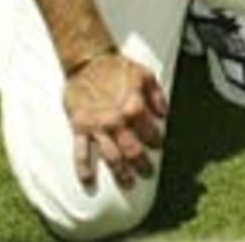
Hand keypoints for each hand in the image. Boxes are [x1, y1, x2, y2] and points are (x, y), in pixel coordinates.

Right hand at [64, 52, 166, 189]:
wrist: (88, 61)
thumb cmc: (118, 66)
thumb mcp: (146, 75)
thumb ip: (157, 96)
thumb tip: (164, 114)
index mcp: (134, 107)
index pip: (149, 132)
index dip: (156, 141)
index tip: (158, 147)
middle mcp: (116, 121)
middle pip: (132, 150)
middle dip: (142, 164)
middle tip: (147, 174)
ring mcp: (97, 127)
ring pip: (111, 156)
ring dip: (121, 173)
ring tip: (128, 183)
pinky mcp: (80, 128)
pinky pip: (81, 152)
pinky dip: (83, 169)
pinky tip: (88, 182)